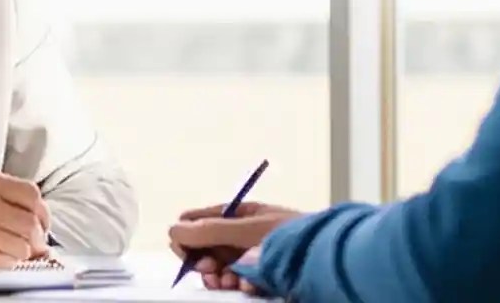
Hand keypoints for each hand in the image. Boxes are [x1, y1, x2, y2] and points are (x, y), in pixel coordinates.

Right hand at [0, 172, 49, 268]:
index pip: (31, 193)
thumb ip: (0, 197)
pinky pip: (12, 263)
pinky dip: (8, 267)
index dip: (40, 212)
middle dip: (35, 237)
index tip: (39, 223)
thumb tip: (33, 216)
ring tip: (1, 253)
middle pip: (33, 220)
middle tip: (29, 245)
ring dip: (21, 254)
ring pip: (26, 244)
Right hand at [168, 201, 300, 290]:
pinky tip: (245, 285)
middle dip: (202, 260)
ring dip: (218, 276)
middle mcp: (243, 234)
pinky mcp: (260, 277)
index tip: (185, 251)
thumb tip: (173, 230)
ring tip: (228, 280)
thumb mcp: (246, 229)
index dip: (188, 236)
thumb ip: (208, 230)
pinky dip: (237, 284)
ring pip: (219, 268)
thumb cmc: (289, 236)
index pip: (200, 221)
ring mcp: (251, 256)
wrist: (326, 259)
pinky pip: (237, 281)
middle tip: (207, 270)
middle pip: (206, 247)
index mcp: (240, 214)